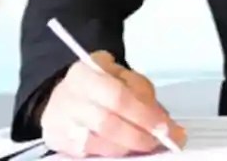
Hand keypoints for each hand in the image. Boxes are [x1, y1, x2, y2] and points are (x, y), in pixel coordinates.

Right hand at [41, 50, 187, 156]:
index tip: (164, 127)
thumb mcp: (121, 76)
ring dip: (127, 147)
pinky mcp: (59, 141)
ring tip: (144, 144)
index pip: (117, 96)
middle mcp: (68, 96)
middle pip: (107, 124)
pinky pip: (90, 153)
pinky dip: (113, 154)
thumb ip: (143, 95)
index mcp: (85, 72)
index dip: (144, 115)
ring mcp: (60, 121)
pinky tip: (126, 149)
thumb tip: (167, 125)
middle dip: (138, 136)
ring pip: (98, 144)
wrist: (66, 95)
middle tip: (159, 140)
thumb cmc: (97, 84)